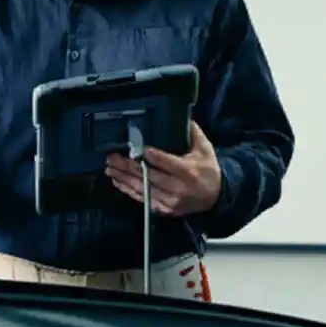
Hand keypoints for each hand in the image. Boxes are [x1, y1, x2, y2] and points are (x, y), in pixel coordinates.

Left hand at [105, 121, 221, 215]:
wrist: (215, 198)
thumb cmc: (208, 170)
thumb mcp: (206, 149)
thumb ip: (193, 133)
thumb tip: (182, 118)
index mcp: (188, 171)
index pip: (165, 162)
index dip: (150, 155)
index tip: (136, 148)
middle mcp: (178, 187)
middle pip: (149, 176)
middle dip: (128, 166)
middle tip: (113, 157)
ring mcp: (170, 201)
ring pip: (142, 188)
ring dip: (124, 178)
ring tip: (110, 169)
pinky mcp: (164, 209)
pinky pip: (142, 199)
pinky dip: (129, 190)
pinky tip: (118, 182)